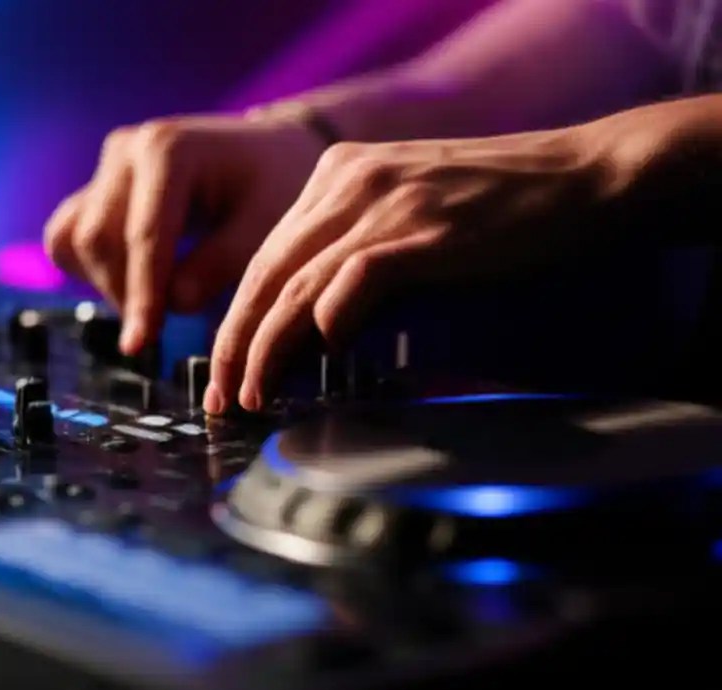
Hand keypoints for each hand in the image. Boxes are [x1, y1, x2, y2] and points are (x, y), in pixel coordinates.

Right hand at [43, 114, 325, 354]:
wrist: (271, 156)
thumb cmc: (276, 189)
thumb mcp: (265, 230)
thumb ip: (217, 266)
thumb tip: (172, 304)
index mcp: (169, 150)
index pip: (144, 236)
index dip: (141, 296)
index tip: (140, 344)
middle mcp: (128, 150)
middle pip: (98, 240)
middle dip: (125, 293)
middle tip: (162, 326)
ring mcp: (107, 167)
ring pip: (75, 241)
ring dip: (106, 283)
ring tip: (154, 300)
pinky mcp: (96, 188)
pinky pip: (68, 238)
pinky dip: (92, 270)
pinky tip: (134, 280)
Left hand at [205, 123, 638, 413]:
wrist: (586, 177)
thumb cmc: (502, 210)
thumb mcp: (407, 220)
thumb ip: (354, 261)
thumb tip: (310, 334)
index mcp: (336, 174)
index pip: (265, 258)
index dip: (237, 321)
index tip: (225, 371)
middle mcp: (346, 181)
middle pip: (265, 275)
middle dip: (234, 345)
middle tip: (220, 398)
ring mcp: (383, 203)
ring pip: (296, 286)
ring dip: (268, 351)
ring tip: (253, 398)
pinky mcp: (420, 232)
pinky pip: (353, 282)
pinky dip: (330, 324)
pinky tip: (325, 358)